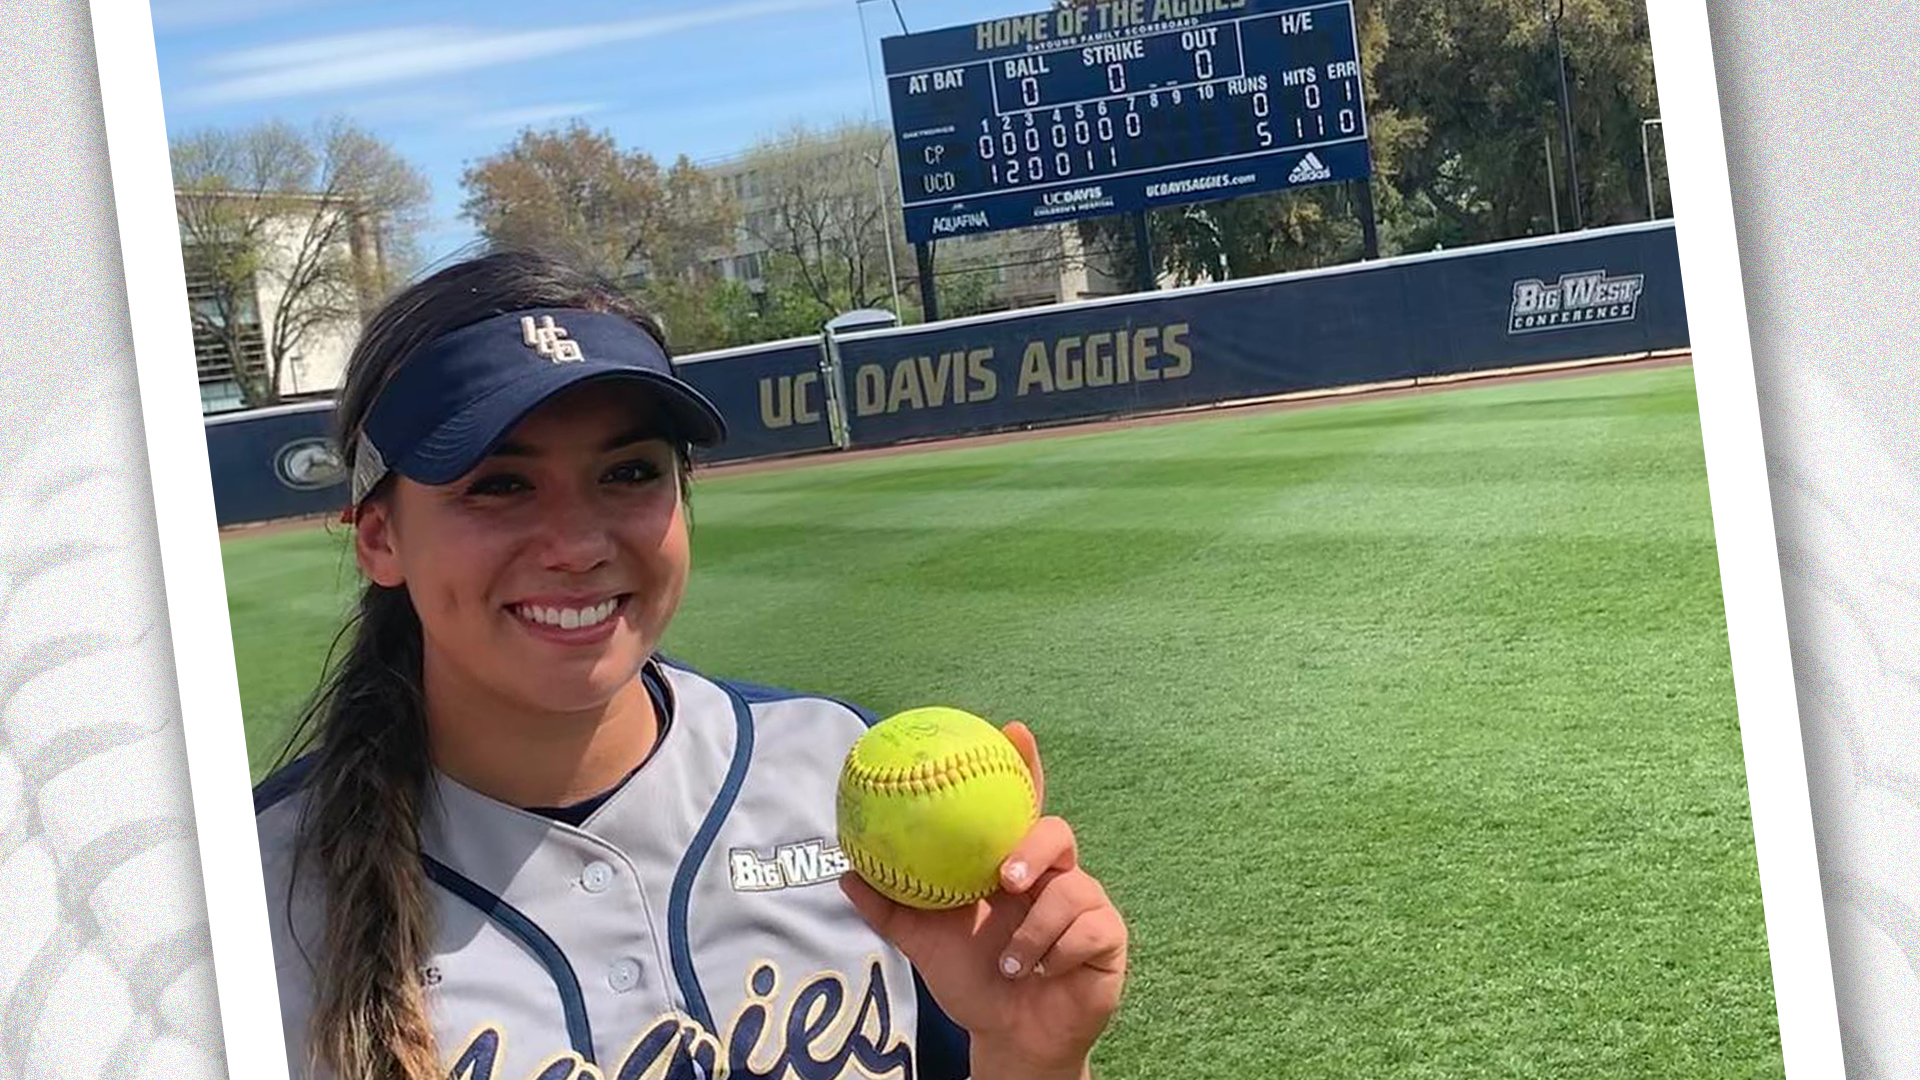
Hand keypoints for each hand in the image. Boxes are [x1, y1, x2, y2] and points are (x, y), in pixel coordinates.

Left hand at [839, 721, 1127, 1079]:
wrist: (1008, 1036)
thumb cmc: (972, 980)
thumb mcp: (924, 942)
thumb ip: (889, 905)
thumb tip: (846, 868)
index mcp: (1013, 863)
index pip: (1020, 804)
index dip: (1022, 763)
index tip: (1013, 730)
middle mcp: (1053, 875)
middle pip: (1057, 833)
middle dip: (1034, 848)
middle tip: (1006, 877)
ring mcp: (1086, 904)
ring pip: (1073, 890)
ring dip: (1033, 931)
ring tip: (1011, 962)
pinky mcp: (1108, 937)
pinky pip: (1088, 930)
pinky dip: (1056, 955)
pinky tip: (1041, 974)